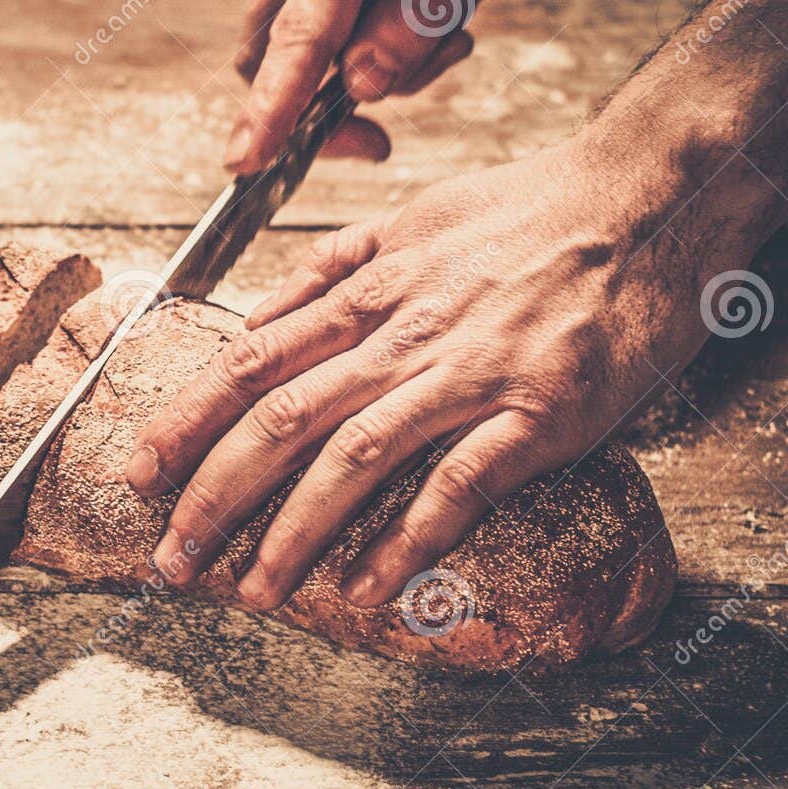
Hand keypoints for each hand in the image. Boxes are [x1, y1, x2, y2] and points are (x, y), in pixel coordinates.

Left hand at [126, 129, 748, 609]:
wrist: (650, 196)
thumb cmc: (527, 213)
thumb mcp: (409, 218)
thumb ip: (328, 270)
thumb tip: (254, 317)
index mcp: (367, 292)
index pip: (248, 362)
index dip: (185, 422)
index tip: (137, 471)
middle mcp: (402, 334)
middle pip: (279, 421)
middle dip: (213, 497)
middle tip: (171, 559)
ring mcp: (467, 374)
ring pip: (352, 460)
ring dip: (292, 535)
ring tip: (252, 591)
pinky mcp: (537, 412)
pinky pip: (456, 487)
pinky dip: (404, 542)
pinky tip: (365, 588)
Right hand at [228, 0, 560, 172]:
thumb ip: (419, 17)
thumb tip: (361, 85)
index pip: (300, 39)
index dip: (274, 108)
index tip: (245, 161)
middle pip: (268, 54)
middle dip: (317, 110)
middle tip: (383, 134)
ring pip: (286, 38)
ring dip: (349, 68)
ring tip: (442, 35)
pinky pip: (303, 6)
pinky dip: (347, 34)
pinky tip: (414, 8)